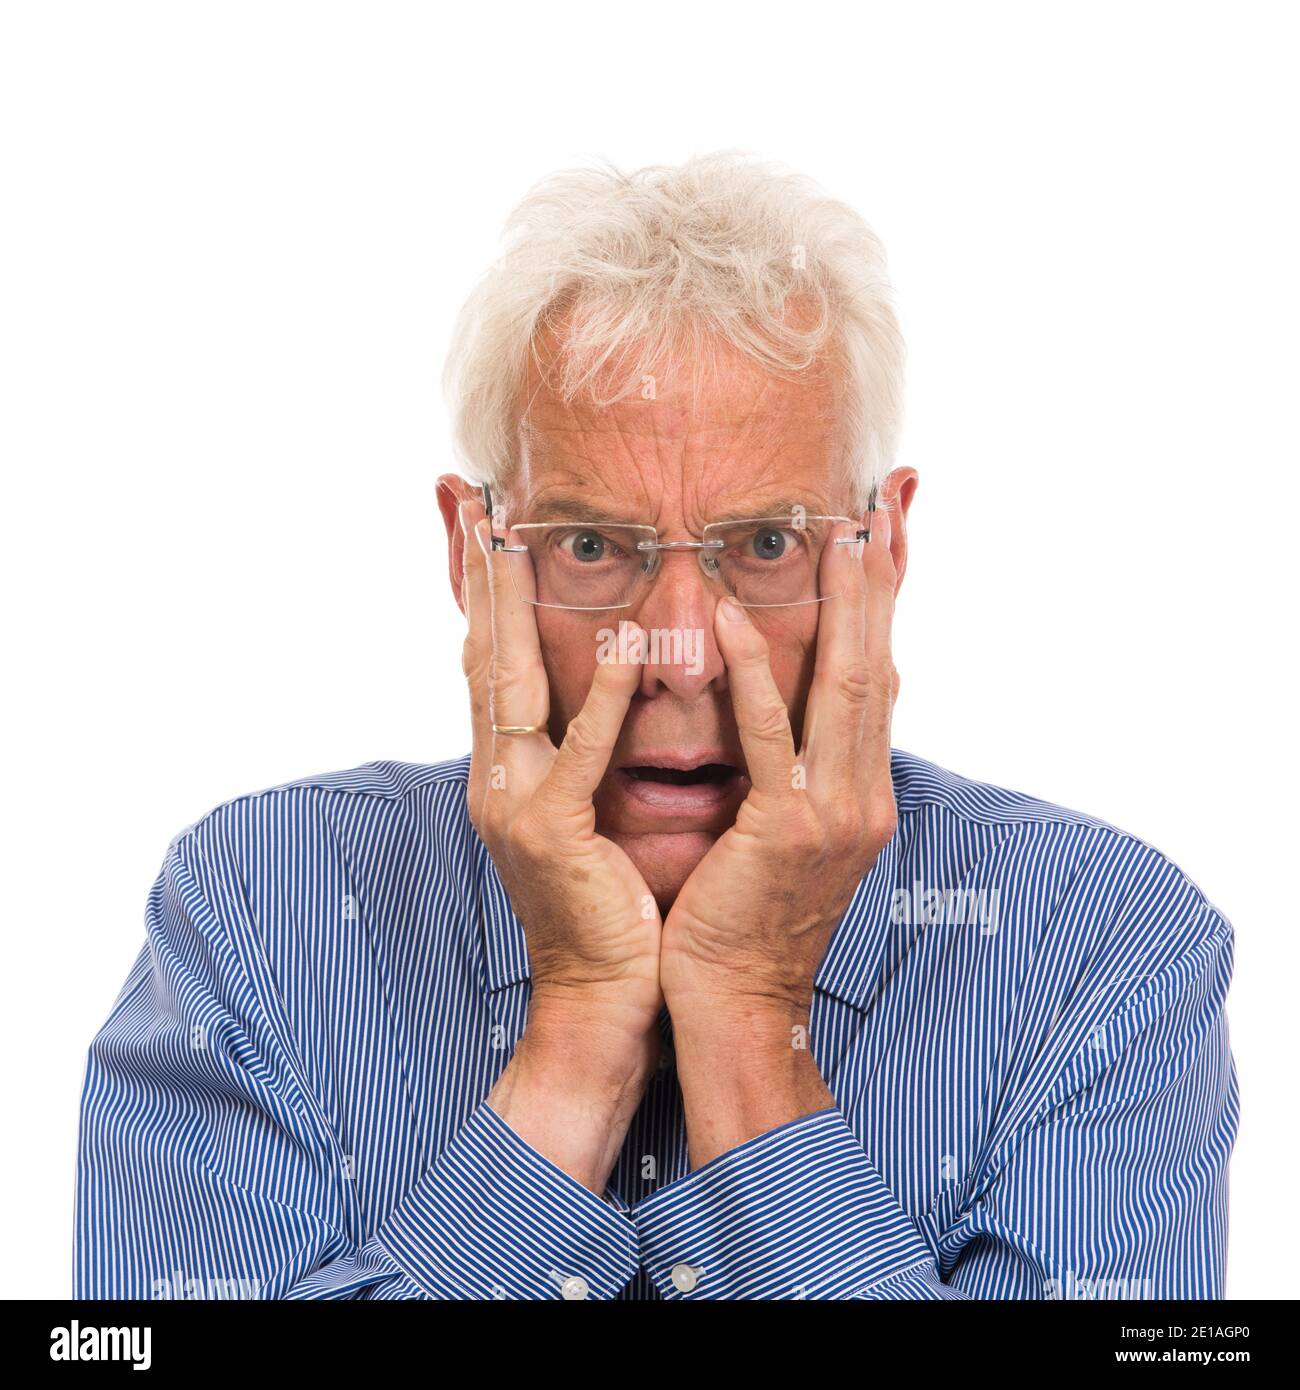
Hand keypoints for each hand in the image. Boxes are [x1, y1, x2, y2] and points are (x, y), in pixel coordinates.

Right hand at [458, 497, 661, 1189]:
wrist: (600, 1001)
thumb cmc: (607, 907)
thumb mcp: (583, 821)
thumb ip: (580, 756)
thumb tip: (597, 696)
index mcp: (507, 772)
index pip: (490, 663)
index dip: (482, 595)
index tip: (483, 529)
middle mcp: (497, 778)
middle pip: (481, 658)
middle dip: (476, 580)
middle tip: (473, 507)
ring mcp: (515, 805)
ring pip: (508, 689)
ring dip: (510, 610)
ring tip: (511, 541)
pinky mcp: (553, 835)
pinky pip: (580, 756)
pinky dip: (601, 698)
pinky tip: (621, 645)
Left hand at [659, 507, 899, 1163]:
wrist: (738, 1003)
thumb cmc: (747, 919)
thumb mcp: (790, 839)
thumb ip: (803, 775)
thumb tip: (804, 721)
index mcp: (863, 793)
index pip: (877, 679)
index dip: (883, 607)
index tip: (883, 539)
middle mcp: (863, 794)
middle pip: (878, 666)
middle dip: (882, 584)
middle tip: (884, 505)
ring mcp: (834, 812)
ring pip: (844, 688)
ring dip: (846, 605)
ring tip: (844, 530)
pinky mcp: (786, 829)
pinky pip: (770, 736)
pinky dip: (757, 674)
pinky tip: (739, 619)